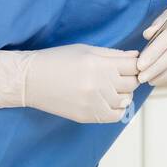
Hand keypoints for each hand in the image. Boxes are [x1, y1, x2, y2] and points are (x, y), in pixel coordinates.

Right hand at [0, 44, 138, 123]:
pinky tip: (107, 100)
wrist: (30, 80)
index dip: (134, 63)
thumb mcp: (86, 50)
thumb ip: (113, 54)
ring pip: (126, 99)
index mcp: (99, 64)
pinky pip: (115, 116)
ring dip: (123, 93)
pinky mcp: (87, 116)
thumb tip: (136, 56)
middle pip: (133, 83)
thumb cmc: (58, 60)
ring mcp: (94, 102)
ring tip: (110, 87)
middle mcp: (99, 84)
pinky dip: (116, 108)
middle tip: (120, 75)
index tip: (129, 64)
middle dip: (130, 77)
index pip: (134, 65)